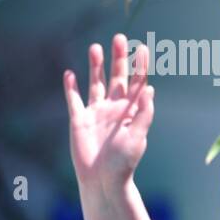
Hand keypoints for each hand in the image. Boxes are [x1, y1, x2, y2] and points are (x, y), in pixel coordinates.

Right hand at [64, 35, 154, 194]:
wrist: (103, 181)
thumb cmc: (124, 163)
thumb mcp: (137, 138)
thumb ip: (143, 114)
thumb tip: (149, 89)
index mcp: (132, 111)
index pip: (137, 83)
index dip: (139, 66)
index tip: (142, 47)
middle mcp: (115, 108)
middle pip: (117, 77)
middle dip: (118, 58)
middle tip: (119, 38)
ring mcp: (97, 112)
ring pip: (96, 83)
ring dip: (96, 66)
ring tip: (95, 47)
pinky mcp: (79, 120)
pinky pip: (74, 99)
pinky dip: (71, 87)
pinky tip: (70, 74)